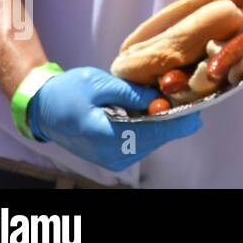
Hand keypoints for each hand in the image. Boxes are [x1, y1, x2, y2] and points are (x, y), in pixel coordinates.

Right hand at [28, 67, 201, 171]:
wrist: (44, 108)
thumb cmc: (68, 92)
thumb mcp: (100, 84)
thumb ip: (133, 93)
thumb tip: (163, 97)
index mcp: (107, 137)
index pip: (155, 132)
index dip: (179, 118)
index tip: (199, 104)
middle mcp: (114, 154)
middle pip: (159, 136)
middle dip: (174, 114)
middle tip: (185, 91)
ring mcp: (116, 157)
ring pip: (155, 138)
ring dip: (164, 118)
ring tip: (167, 94)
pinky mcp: (117, 154)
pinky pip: (144, 139)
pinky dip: (152, 123)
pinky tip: (154, 106)